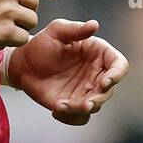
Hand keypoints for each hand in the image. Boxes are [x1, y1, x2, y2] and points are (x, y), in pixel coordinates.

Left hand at [6, 18, 127, 125]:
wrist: (23, 63)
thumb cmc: (43, 43)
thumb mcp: (57, 31)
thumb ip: (76, 29)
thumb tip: (94, 25)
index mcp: (98, 54)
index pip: (119, 65)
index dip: (117, 74)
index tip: (106, 81)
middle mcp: (96, 74)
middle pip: (109, 90)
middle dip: (99, 98)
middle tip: (86, 103)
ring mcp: (85, 91)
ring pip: (95, 106)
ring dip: (83, 109)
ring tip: (65, 106)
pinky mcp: (73, 104)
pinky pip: (79, 117)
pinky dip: (70, 117)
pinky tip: (56, 109)